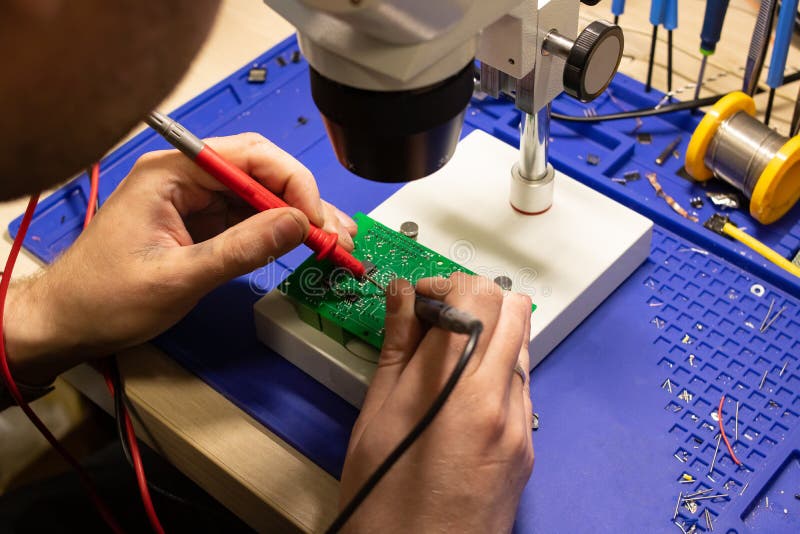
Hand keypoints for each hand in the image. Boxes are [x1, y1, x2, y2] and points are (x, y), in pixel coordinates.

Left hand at [4, 132, 355, 384]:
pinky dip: (278, 234)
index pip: (249, 157)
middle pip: (260, 172)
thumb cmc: (104, 298)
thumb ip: (239, 249)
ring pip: (260, 197)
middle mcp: (186, 178)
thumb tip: (298, 225)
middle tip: (338, 233)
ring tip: (335, 242)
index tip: (315, 220)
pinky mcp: (199, 224)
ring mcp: (194, 201)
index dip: (292, 183)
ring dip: (298, 220)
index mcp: (171, 173)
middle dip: (303, 201)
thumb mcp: (176, 277)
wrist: (65, 323)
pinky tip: (305, 246)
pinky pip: (247, 220)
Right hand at [339, 272, 533, 532]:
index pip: (481, 294)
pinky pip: (522, 387)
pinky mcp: (529, 448)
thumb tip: (403, 295)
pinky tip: (462, 397)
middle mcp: (503, 400)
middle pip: (515, 310)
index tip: (420, 300)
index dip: (447, 284)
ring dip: (490, 334)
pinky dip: (497, 372)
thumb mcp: (377, 417)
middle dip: (475, 300)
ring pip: (523, 346)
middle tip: (436, 320)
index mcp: (460, 387)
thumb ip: (397, 347)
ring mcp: (523, 426)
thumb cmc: (383, 500)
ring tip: (446, 359)